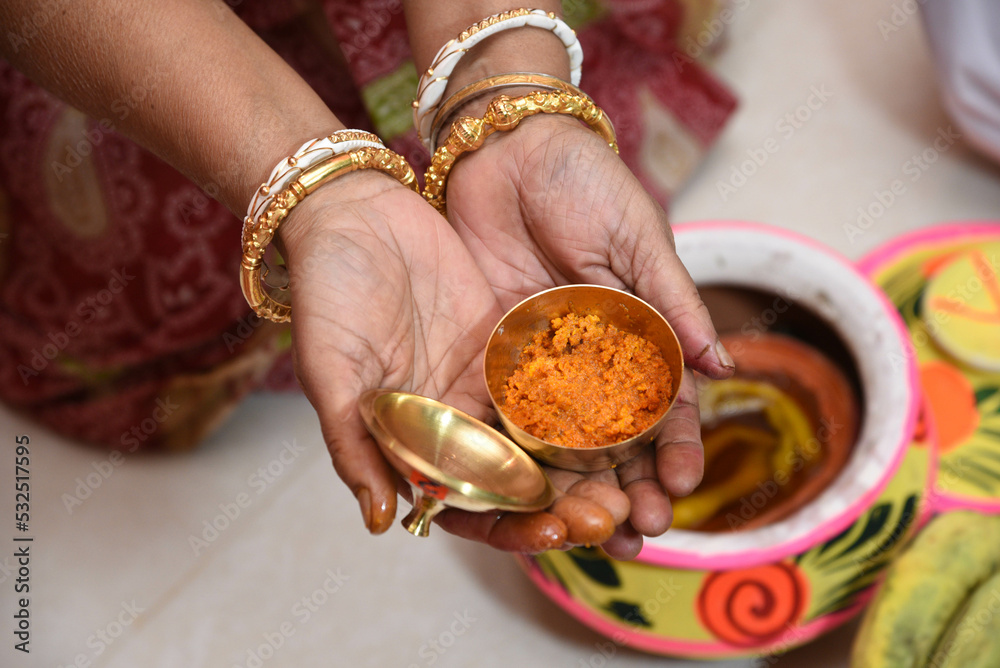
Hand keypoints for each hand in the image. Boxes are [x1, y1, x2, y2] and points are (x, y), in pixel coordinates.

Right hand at [278, 169, 632, 553]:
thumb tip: (381, 523)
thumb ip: (354, 445)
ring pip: (549, 436)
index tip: (554, 534)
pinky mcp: (511, 341)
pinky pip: (559, 376)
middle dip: (568, 504)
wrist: (353, 213)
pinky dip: (594, 398)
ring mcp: (487, 381)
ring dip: (592, 464)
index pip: (469, 505)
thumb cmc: (327, 291)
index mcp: (414, 440)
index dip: (512, 529)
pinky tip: (635, 410)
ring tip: (638, 480)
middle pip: (522, 480)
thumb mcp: (331, 370)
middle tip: (616, 516)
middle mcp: (457, 420)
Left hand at [445, 114, 735, 555]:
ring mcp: (544, 360)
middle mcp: (594, 357)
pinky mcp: (497, 353)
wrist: (509, 148)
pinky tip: (527, 489)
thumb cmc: (585, 182)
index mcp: (639, 332)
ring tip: (589, 529)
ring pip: (566, 438)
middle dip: (631, 484)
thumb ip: (673, 304)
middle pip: (618, 437)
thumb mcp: (639, 240)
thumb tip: (724, 366)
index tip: (682, 483)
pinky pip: (510, 408)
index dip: (677, 445)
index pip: (666, 404)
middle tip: (639, 528)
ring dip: (580, 485)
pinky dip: (521, 450)